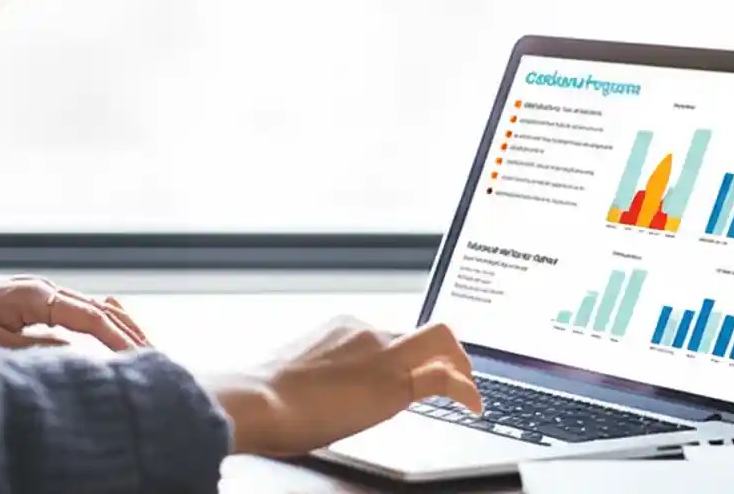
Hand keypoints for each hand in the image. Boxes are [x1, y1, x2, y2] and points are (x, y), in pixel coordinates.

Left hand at [0, 274, 149, 350]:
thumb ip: (35, 348)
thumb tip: (77, 354)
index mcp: (37, 295)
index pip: (91, 316)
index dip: (118, 338)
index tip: (138, 358)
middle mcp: (46, 289)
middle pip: (102, 309)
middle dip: (131, 333)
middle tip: (158, 359)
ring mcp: (44, 293)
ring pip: (97, 307)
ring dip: (123, 328)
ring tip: (148, 351)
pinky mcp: (39, 303)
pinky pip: (82, 311)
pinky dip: (106, 323)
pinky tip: (122, 335)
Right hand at [204, 316, 481, 456]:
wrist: (259, 400)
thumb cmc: (264, 397)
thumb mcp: (294, 375)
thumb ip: (316, 375)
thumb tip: (313, 396)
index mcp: (340, 328)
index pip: (387, 335)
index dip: (405, 351)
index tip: (410, 367)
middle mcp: (364, 330)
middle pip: (418, 334)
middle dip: (443, 352)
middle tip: (456, 372)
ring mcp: (381, 351)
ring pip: (436, 344)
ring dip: (457, 366)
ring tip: (469, 390)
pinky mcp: (393, 380)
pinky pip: (443, 376)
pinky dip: (465, 388)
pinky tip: (474, 404)